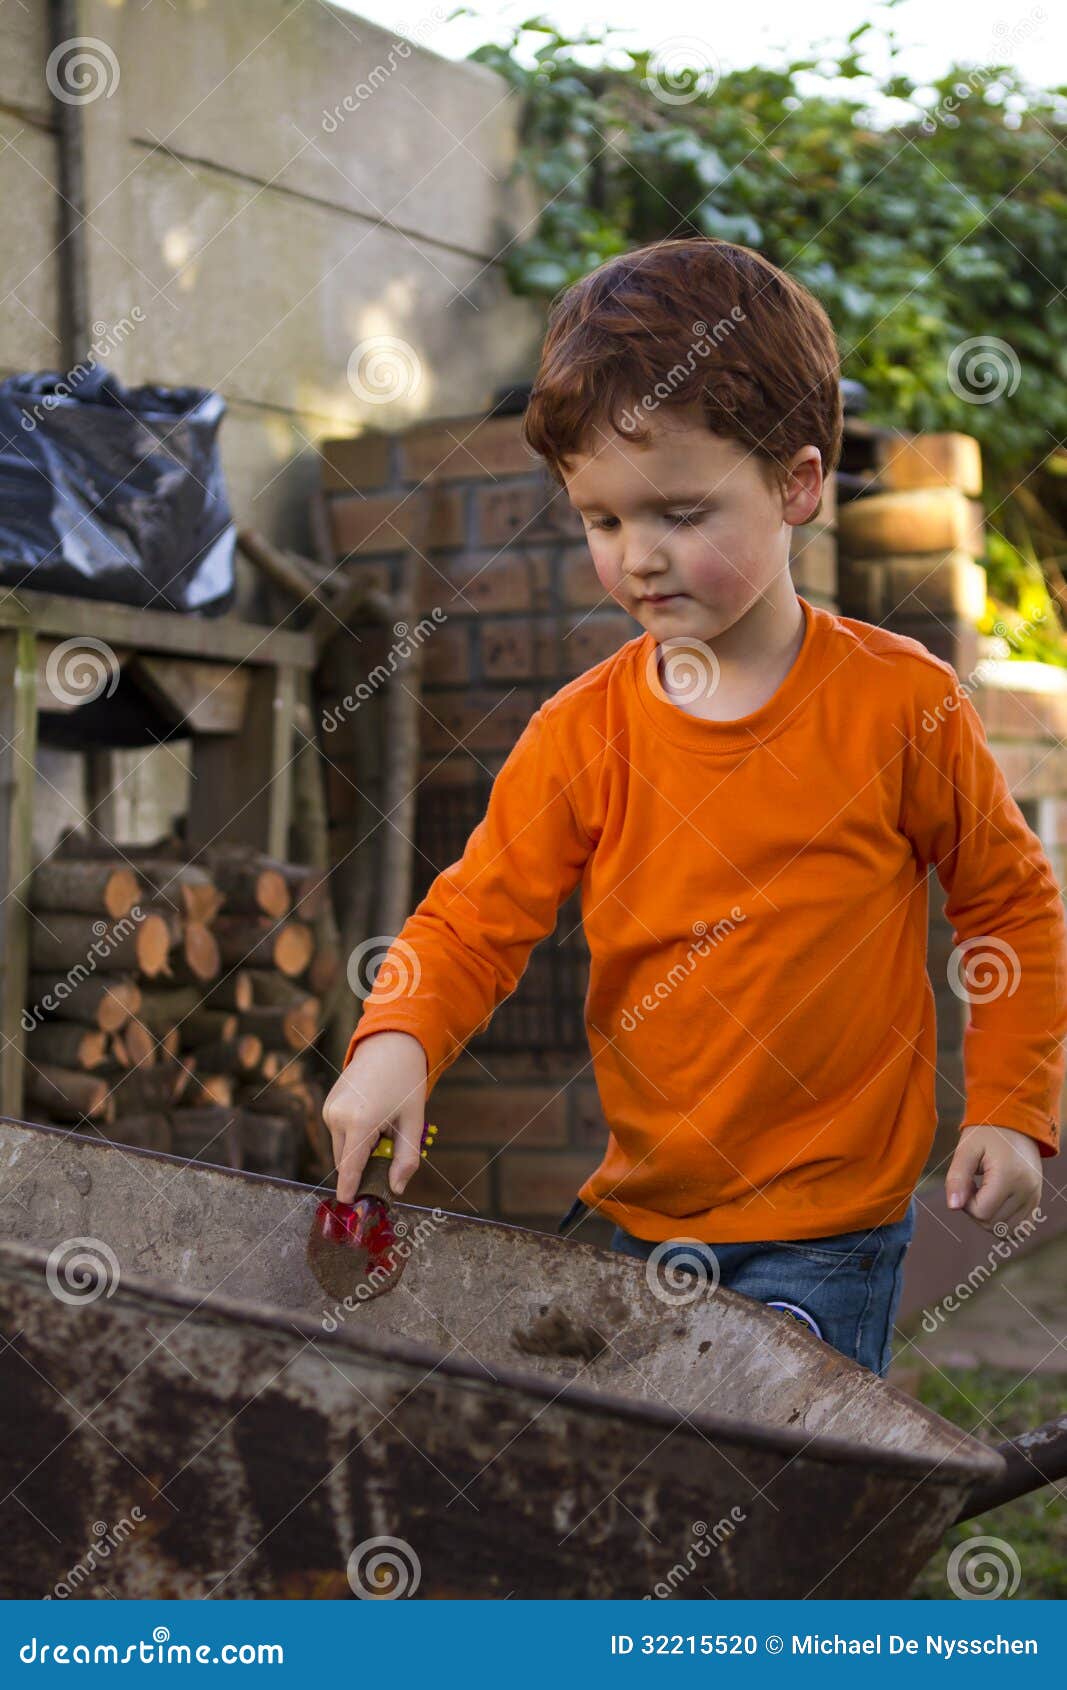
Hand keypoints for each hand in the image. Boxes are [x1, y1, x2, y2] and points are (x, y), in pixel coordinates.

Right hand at [321, 1030, 428, 1202]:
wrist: (390, 1045)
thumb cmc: (406, 1083)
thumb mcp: (413, 1122)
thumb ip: (406, 1159)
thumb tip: (396, 1189)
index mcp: (360, 1121)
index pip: (350, 1167)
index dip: (349, 1188)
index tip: (347, 1205)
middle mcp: (337, 1116)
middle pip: (345, 1160)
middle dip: (362, 1167)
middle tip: (388, 1155)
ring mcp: (329, 1109)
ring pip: (341, 1148)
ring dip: (359, 1150)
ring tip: (383, 1126)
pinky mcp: (327, 1105)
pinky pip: (338, 1133)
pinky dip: (353, 1136)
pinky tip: (372, 1116)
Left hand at [945, 1123, 1042, 1230]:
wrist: (1015, 1122)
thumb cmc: (986, 1133)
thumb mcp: (966, 1150)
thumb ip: (956, 1178)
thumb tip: (953, 1207)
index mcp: (1009, 1176)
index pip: (981, 1212)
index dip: (966, 1202)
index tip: (966, 1182)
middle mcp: (1026, 1190)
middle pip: (992, 1224)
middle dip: (975, 1210)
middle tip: (973, 1185)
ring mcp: (1034, 1197)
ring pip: (1006, 1230)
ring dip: (988, 1217)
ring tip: (985, 1191)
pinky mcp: (1036, 1200)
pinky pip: (1020, 1228)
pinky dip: (1003, 1221)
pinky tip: (995, 1201)